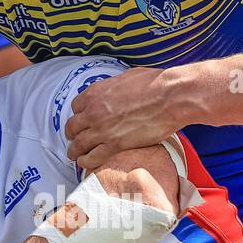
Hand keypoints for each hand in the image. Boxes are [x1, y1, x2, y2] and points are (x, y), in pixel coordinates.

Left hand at [64, 66, 178, 171]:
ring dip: (75, 151)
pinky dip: (87, 162)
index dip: (79, 115)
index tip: (83, 120)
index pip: (76, 107)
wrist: (170, 97)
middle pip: (72, 127)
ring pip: (78, 145)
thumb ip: (113, 88)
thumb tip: (115, 92)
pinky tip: (87, 164)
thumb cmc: (155, 84)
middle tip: (75, 139)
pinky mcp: (114, 146)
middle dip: (73, 134)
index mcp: (95, 93)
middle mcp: (93, 111)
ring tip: (76, 156)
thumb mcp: (126, 77)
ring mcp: (102, 130)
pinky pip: (92, 158)